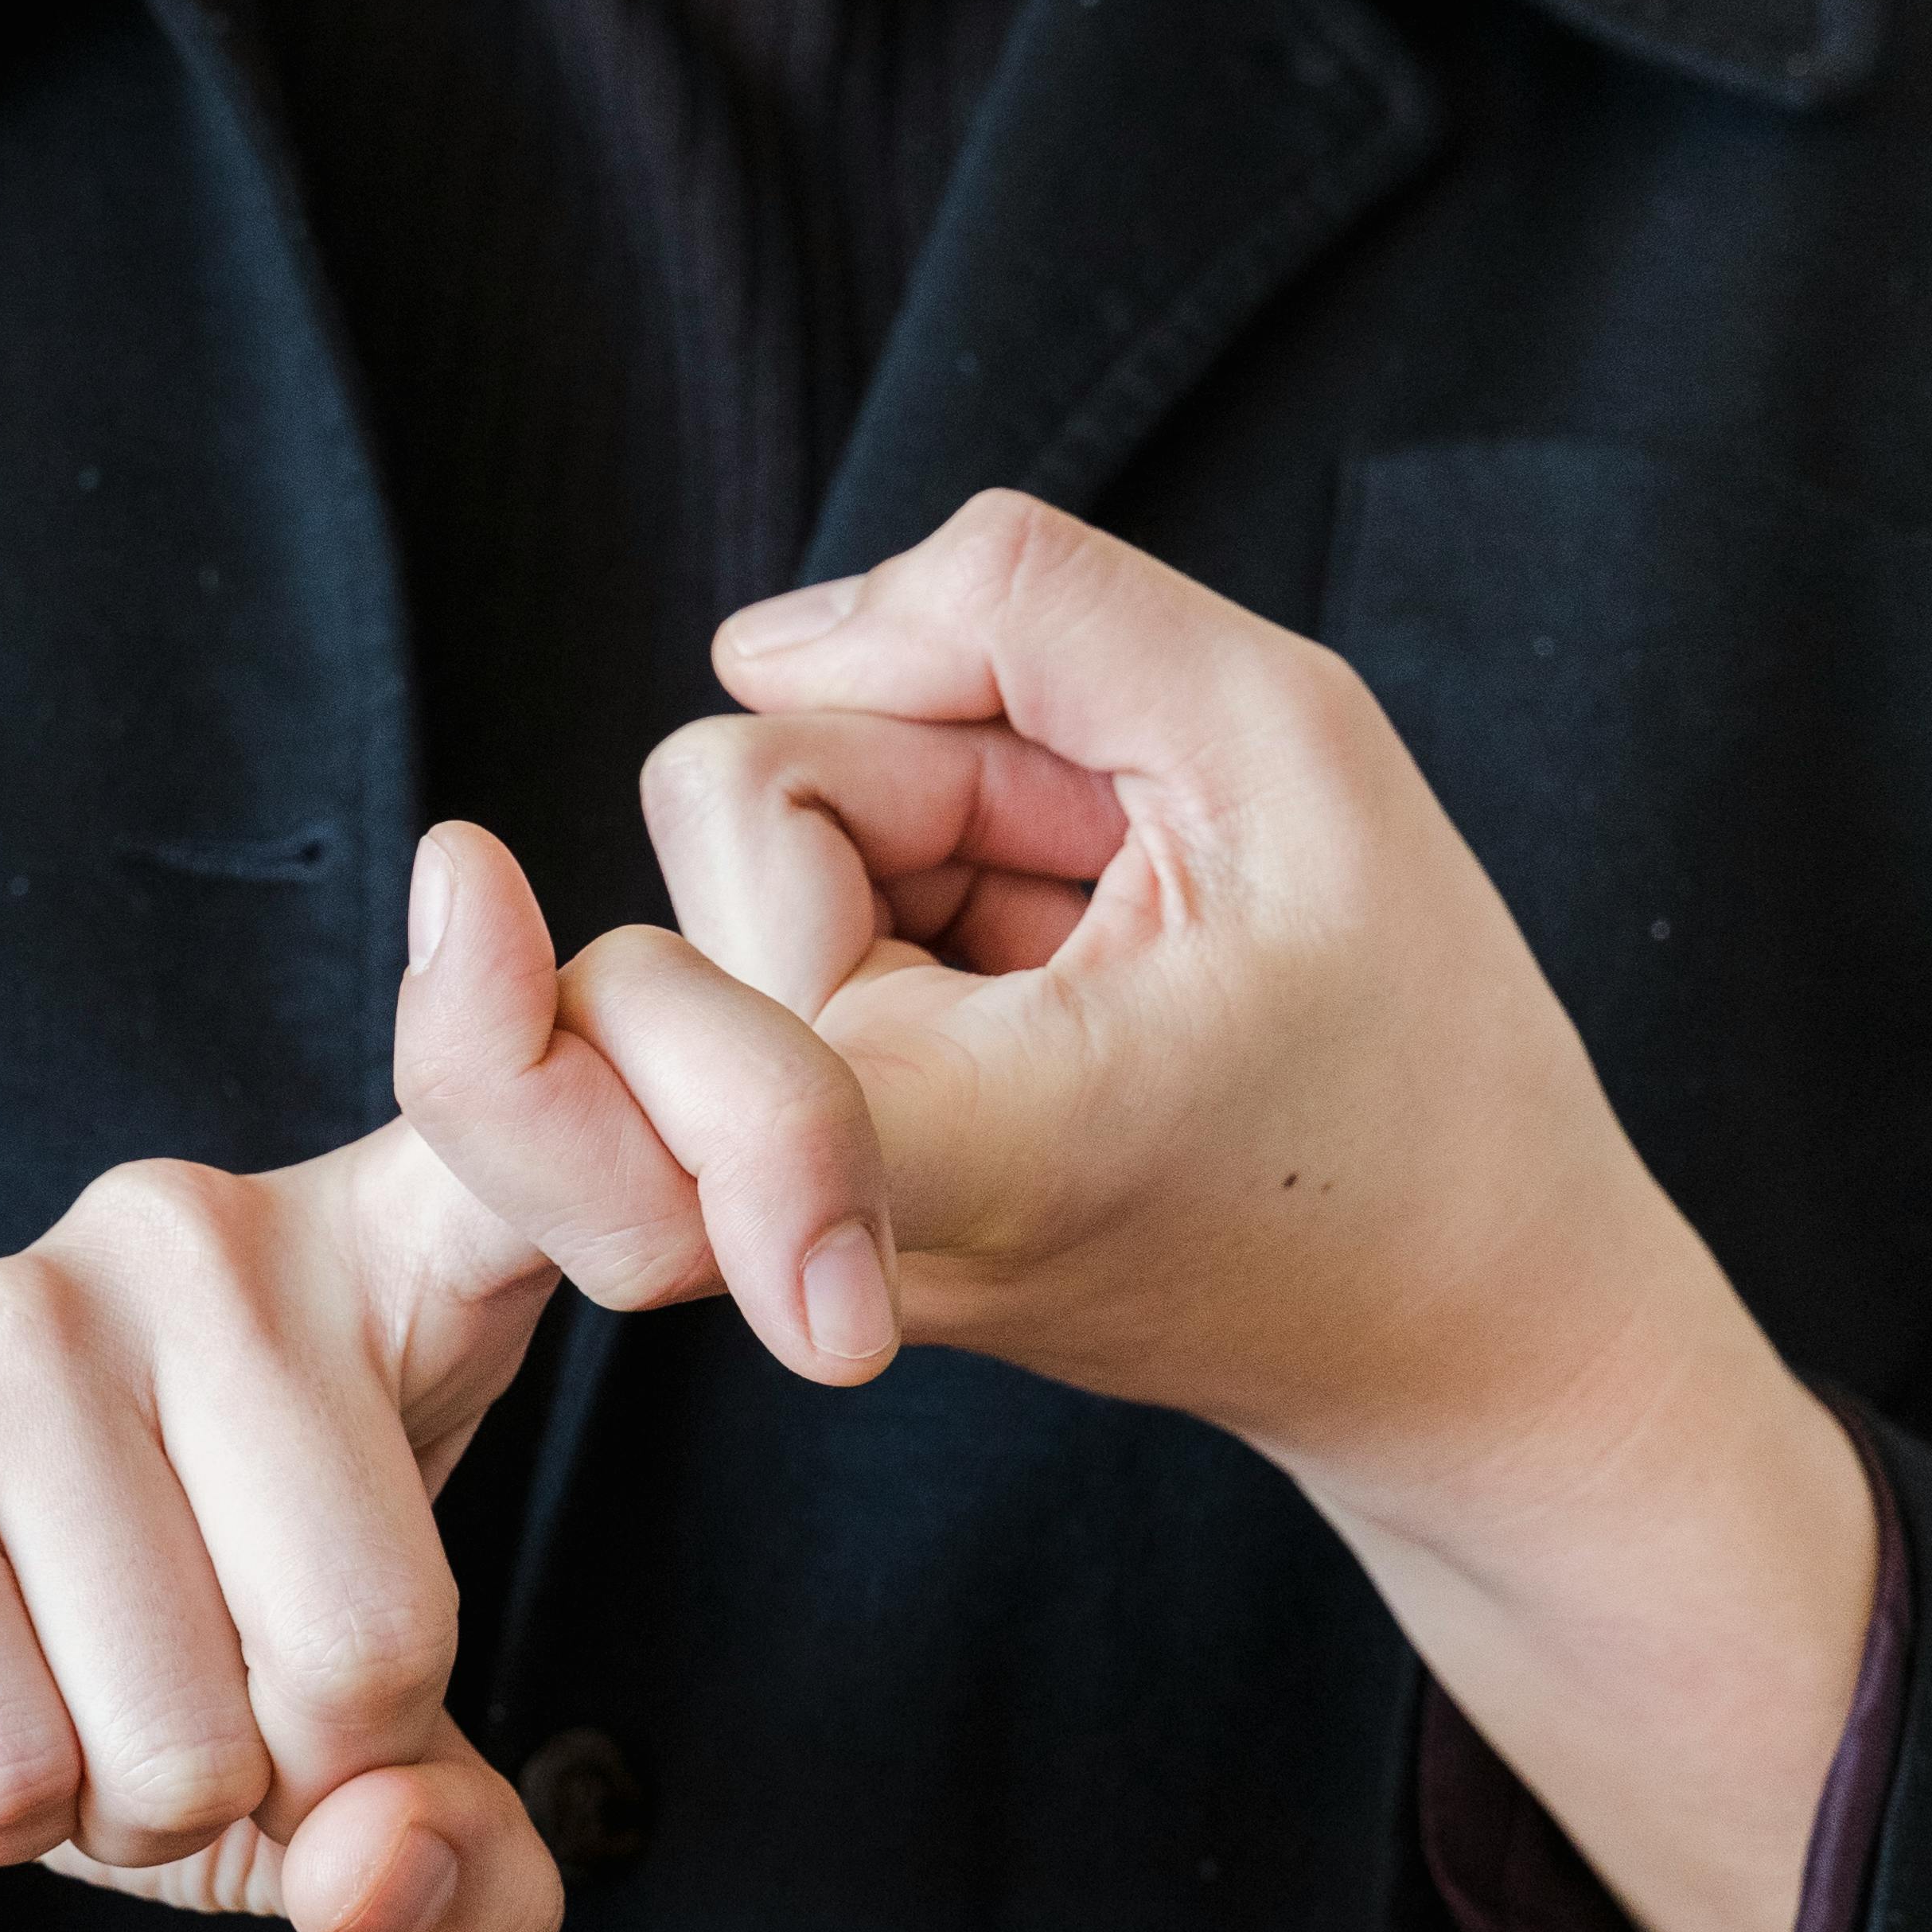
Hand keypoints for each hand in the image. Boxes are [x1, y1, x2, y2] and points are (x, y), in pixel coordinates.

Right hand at [0, 878, 894, 1931]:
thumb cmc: (117, 1644)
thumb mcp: (342, 1768)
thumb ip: (462, 1864)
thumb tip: (400, 1870)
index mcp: (379, 1249)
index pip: (578, 1118)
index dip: (747, 1166)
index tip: (839, 1323)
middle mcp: (201, 1228)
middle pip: (382, 1640)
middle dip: (293, 1765)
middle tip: (192, 1689)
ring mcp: (13, 1313)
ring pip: (194, 1731)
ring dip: (136, 1799)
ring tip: (71, 1688)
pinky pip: (16, 1763)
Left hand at [412, 493, 1877, 1931]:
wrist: (1468, 1323)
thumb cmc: (1421, 1066)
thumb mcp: (1294, 745)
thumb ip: (1026, 608)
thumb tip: (766, 639)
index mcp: (949, 1154)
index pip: (653, 1081)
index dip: (520, 1014)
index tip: (463, 887)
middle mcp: (820, 1202)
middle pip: (728, 811)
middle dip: (916, 763)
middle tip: (1116, 860)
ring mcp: (796, 1195)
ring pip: (759, 838)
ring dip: (940, 812)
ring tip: (1119, 911)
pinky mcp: (803, 1152)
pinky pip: (797, 906)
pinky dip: (931, 874)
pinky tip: (1068, 943)